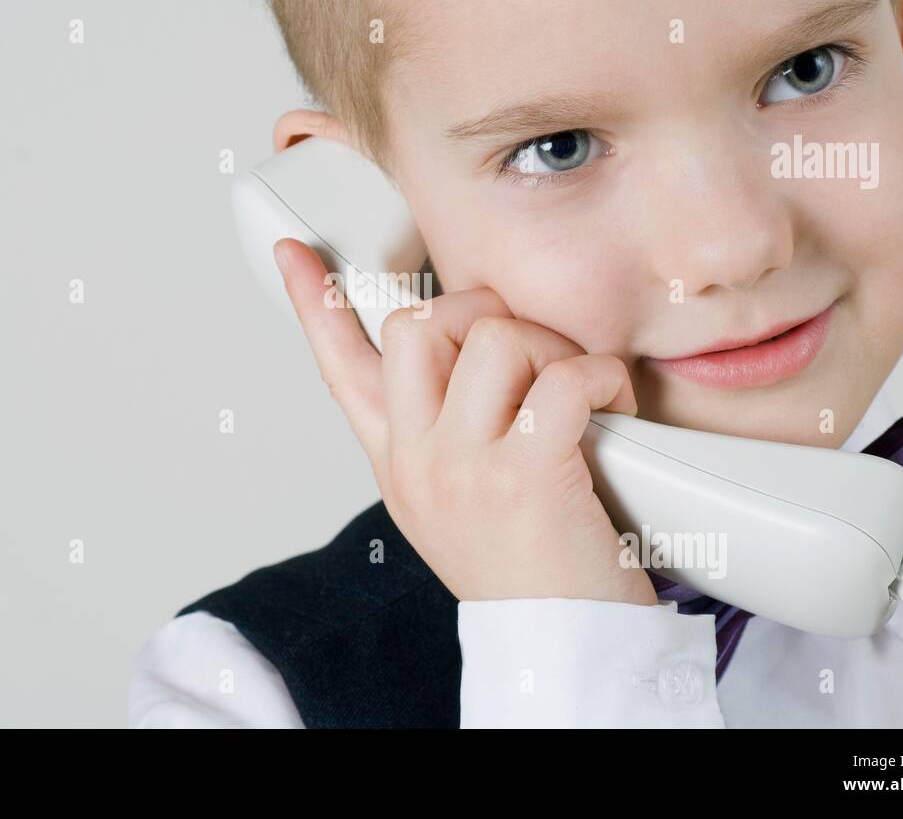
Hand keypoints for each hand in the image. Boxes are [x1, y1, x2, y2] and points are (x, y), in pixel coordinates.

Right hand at [273, 238, 657, 605]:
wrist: (559, 649)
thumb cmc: (524, 573)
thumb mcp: (455, 501)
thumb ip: (444, 432)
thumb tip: (470, 355)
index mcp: (397, 463)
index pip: (339, 368)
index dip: (313, 304)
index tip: (293, 253)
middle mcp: (418, 460)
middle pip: (413, 327)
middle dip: (476, 312)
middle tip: (521, 348)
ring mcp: (463, 466)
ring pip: (491, 337)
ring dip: (551, 347)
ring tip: (577, 389)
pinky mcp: (524, 475)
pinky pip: (562, 377)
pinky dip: (601, 378)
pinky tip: (609, 404)